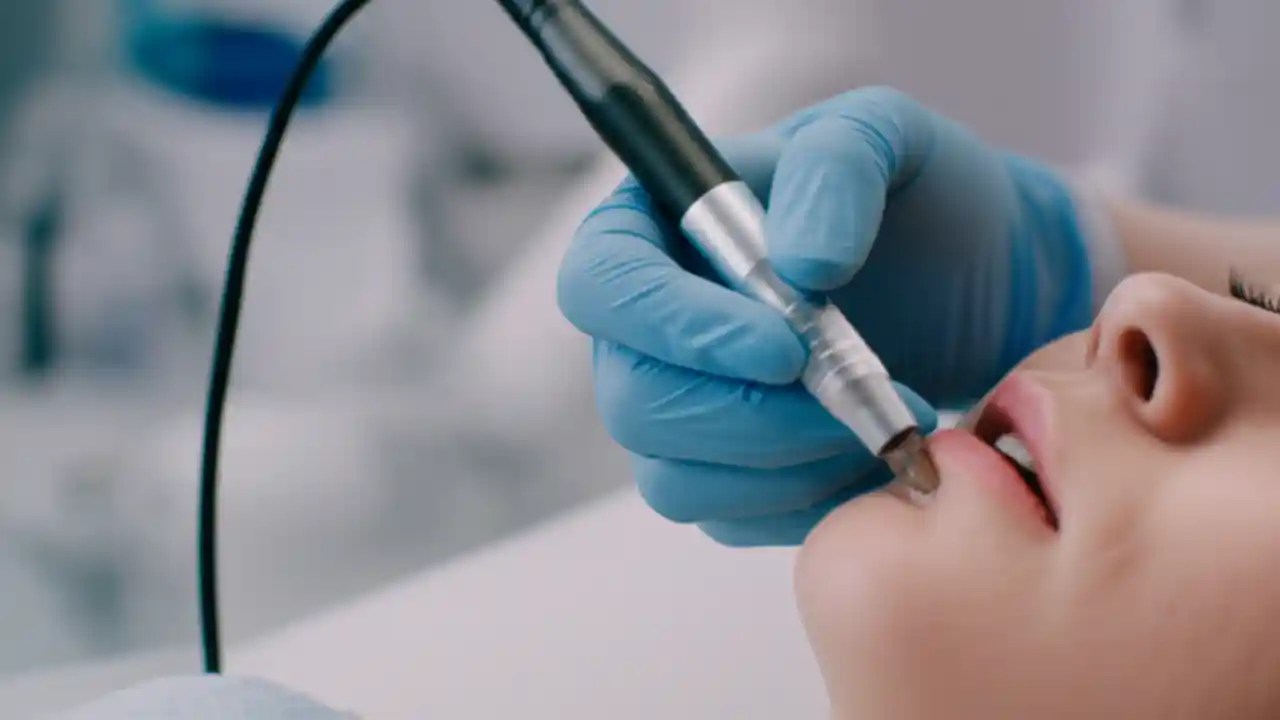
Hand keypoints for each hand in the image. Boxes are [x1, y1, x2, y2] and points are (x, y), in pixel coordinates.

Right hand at [558, 87, 1095, 545]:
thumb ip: (837, 167)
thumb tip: (795, 265)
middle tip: (858, 397)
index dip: (672, 327)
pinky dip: (804, 499)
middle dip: (747, 416)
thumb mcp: (891, 138)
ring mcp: (677, 407)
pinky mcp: (721, 474)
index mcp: (655, 226)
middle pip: (633, 399)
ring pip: (674, 477)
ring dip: (785, 463)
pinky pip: (729, 518)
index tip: (781, 346)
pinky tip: (869, 455)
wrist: (979, 283)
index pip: (603, 283)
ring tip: (884, 422)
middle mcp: (647, 326)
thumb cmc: (922, 198)